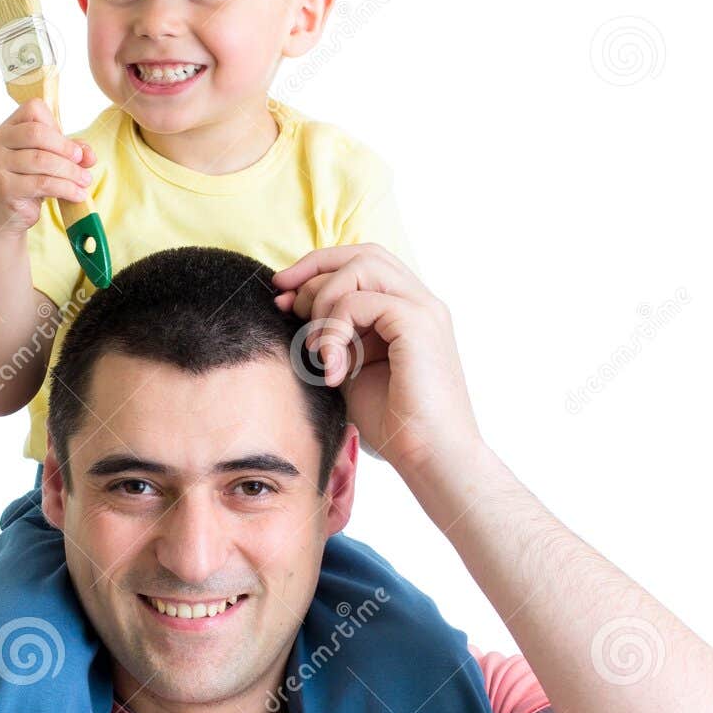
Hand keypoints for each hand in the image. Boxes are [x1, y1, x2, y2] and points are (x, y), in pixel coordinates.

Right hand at [0, 98, 95, 233]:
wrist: (3, 215)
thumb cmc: (26, 183)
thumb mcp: (47, 162)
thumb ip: (68, 152)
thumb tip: (89, 155)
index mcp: (5, 129)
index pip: (33, 110)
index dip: (55, 124)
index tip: (69, 145)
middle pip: (36, 133)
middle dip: (65, 147)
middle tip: (82, 161)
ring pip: (41, 160)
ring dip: (70, 171)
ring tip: (85, 180)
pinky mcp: (5, 188)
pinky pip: (42, 183)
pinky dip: (65, 188)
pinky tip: (78, 194)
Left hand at [272, 244, 484, 479]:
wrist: (430, 458)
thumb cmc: (394, 425)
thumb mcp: (350, 370)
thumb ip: (330, 336)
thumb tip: (292, 307)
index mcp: (407, 311)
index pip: (362, 263)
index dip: (318, 270)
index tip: (282, 295)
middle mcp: (419, 302)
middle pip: (361, 254)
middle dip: (313, 270)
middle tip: (285, 304)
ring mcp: (422, 309)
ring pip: (360, 268)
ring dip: (323, 302)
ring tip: (315, 348)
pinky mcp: (418, 322)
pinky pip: (361, 302)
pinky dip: (333, 330)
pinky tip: (332, 367)